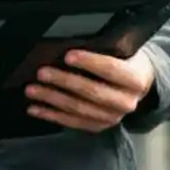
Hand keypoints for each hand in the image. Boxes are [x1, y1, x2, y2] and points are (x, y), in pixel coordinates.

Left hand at [26, 49, 155, 132]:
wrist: (137, 84)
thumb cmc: (125, 60)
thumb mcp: (124, 50)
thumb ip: (105, 48)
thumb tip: (69, 42)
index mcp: (135, 79)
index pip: (112, 69)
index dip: (90, 62)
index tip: (68, 55)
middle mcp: (126, 102)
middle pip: (92, 92)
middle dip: (64, 81)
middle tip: (42, 72)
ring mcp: (112, 117)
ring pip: (79, 109)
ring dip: (52, 99)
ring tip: (31, 90)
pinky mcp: (98, 126)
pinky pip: (72, 122)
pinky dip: (51, 115)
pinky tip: (34, 108)